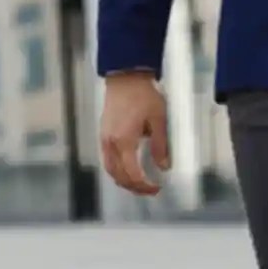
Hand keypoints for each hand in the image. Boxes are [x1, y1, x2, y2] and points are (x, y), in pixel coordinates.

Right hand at [100, 72, 170, 195]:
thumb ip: (161, 146)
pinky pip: (108, 160)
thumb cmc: (143, 96)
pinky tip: (129, 170)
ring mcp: (105, 139)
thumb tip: (164, 167)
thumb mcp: (159, 120)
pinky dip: (117, 170)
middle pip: (119, 176)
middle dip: (134, 187)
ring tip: (140, 184)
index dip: (144, 185)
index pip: (132, 173)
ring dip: (124, 181)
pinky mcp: (104, 134)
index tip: (156, 188)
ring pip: (110, 170)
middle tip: (150, 190)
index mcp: (124, 141)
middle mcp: (111, 143)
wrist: (126, 78)